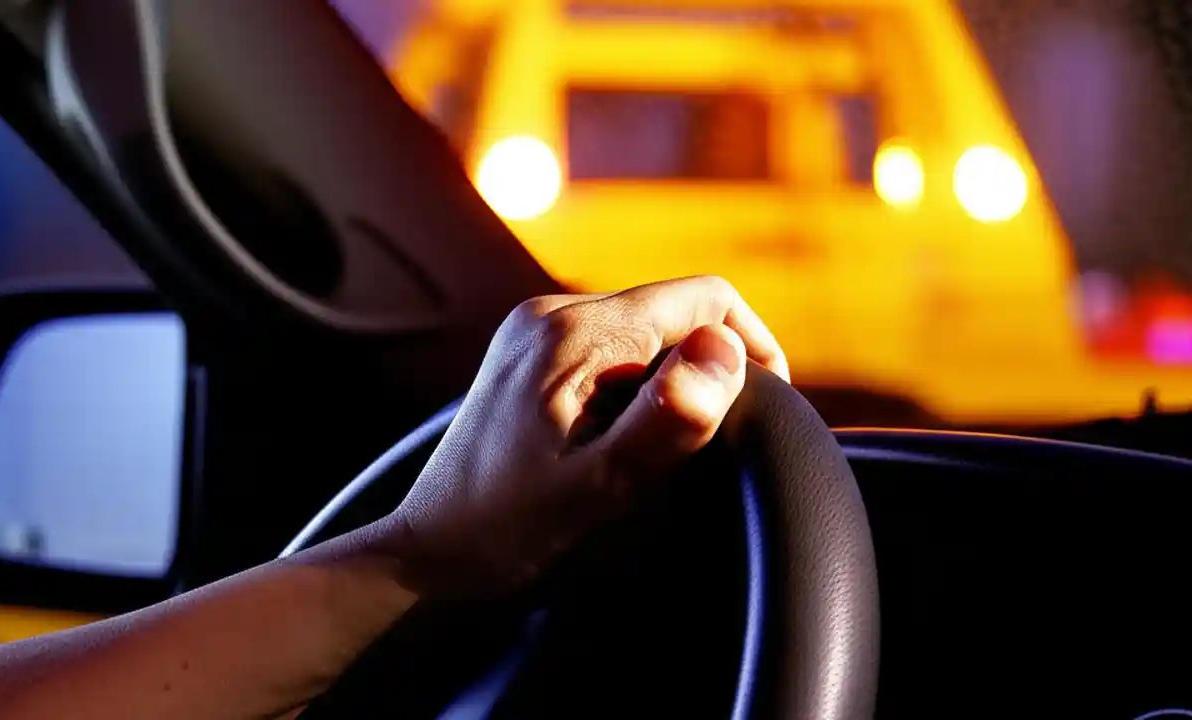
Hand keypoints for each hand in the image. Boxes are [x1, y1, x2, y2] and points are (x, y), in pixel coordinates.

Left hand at [368, 276, 788, 596]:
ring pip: (647, 330)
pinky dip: (638, 384)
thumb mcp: (599, 486)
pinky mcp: (530, 353)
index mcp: (575, 332)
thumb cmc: (506, 528)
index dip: (751, 347)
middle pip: (675, 311)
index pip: (703, 298)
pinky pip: (612, 347)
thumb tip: (724, 349)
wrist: (428, 551)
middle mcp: (553, 313)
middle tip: (707, 444)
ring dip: (671, 379)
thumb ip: (667, 417)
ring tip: (658, 449)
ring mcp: (536, 330)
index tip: (763, 409)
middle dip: (709, 367)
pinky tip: (621, 439)